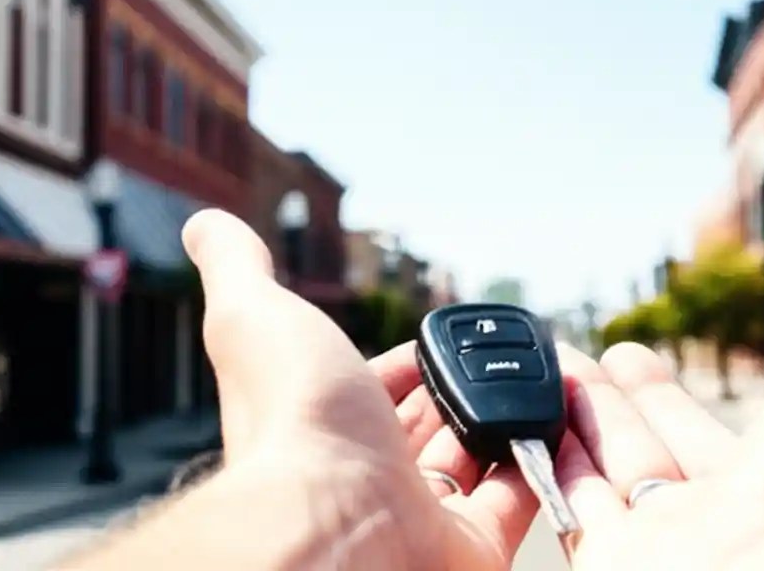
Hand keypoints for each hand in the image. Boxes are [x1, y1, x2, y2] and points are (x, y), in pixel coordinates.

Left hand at [182, 210, 536, 569]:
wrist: (336, 519)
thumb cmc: (294, 419)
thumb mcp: (253, 316)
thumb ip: (237, 269)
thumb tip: (207, 224)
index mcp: (323, 427)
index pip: (378, 390)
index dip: (413, 362)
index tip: (447, 338)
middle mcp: (367, 478)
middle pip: (430, 428)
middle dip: (464, 392)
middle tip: (502, 361)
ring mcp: (420, 518)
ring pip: (477, 462)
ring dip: (509, 422)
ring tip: (538, 383)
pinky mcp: (470, 548)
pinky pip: (518, 500)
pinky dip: (542, 464)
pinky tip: (556, 425)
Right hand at [556, 286, 763, 568]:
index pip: (697, 429)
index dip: (658, 393)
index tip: (628, 354)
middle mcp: (709, 514)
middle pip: (642, 445)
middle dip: (608, 400)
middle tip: (572, 357)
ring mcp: (657, 540)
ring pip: (602, 468)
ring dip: (572, 417)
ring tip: (543, 371)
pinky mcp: (610, 557)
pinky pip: (571, 502)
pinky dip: (548, 461)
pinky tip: (524, 424)